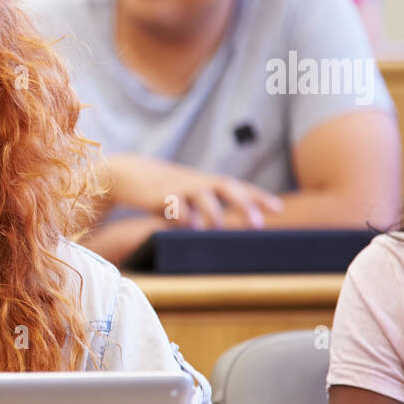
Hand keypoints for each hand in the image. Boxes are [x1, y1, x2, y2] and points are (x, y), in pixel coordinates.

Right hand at [106, 154, 282, 228]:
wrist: (125, 173)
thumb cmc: (159, 190)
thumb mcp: (184, 198)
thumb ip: (201, 210)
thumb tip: (217, 229)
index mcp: (205, 183)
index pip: (237, 188)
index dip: (257, 197)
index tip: (277, 209)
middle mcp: (196, 182)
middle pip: (226, 187)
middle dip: (244, 204)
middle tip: (258, 224)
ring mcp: (178, 185)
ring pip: (202, 193)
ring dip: (213, 211)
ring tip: (219, 227)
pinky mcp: (158, 193)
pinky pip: (174, 203)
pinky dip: (183, 214)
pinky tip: (187, 226)